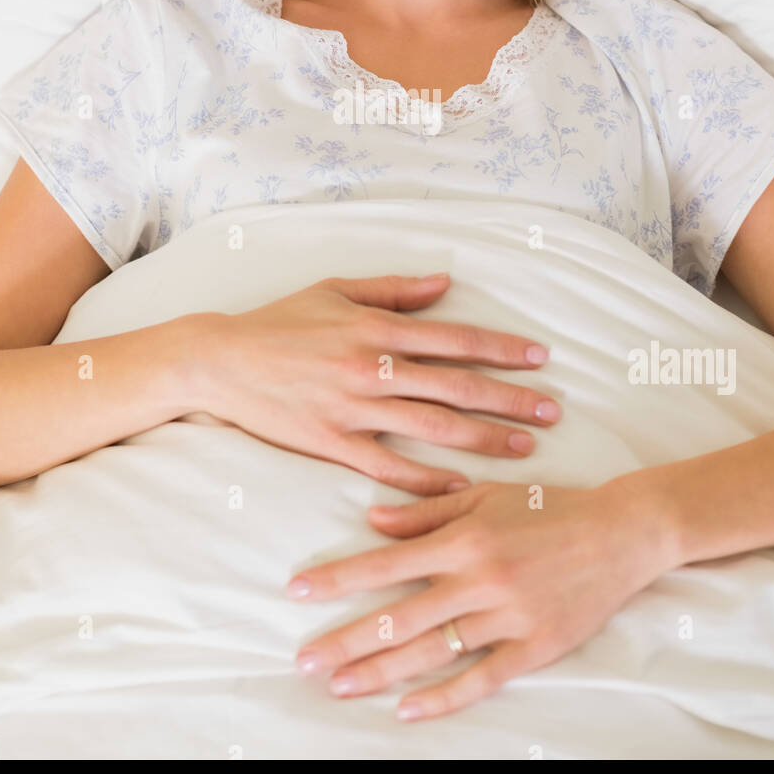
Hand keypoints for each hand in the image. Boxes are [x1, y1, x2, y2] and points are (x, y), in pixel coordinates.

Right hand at [190, 272, 557, 494]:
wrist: (219, 361)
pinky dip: (426, 479)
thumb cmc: (279, 322)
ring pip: (433, 429)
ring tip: (525, 449)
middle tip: (553, 412)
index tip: (540, 359)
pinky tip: (460, 488)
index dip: (502, 350)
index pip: (456, 340)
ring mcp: (353, 410)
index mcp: (377, 329)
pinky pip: (388, 467)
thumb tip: (446, 285)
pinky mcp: (332, 444)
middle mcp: (372, 369)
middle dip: (511, 401)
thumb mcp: (337, 291)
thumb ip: (394, 290)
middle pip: (457, 388)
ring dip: (484, 440)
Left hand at [287, 476, 675, 720]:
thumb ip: (427, 511)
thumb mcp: (486, 495)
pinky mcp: (536, 646)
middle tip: (304, 660)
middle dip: (346, 639)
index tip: (297, 590)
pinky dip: (443, 697)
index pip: (385, 563)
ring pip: (432, 651)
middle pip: (398, 616)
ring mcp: (507, 616)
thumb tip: (371, 520)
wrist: (622, 531)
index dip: (338, 579)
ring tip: (340, 685)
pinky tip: (408, 709)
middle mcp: (479, 579)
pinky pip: (482, 678)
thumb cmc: (549, 506)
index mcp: (464, 538)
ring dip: (380, 671)